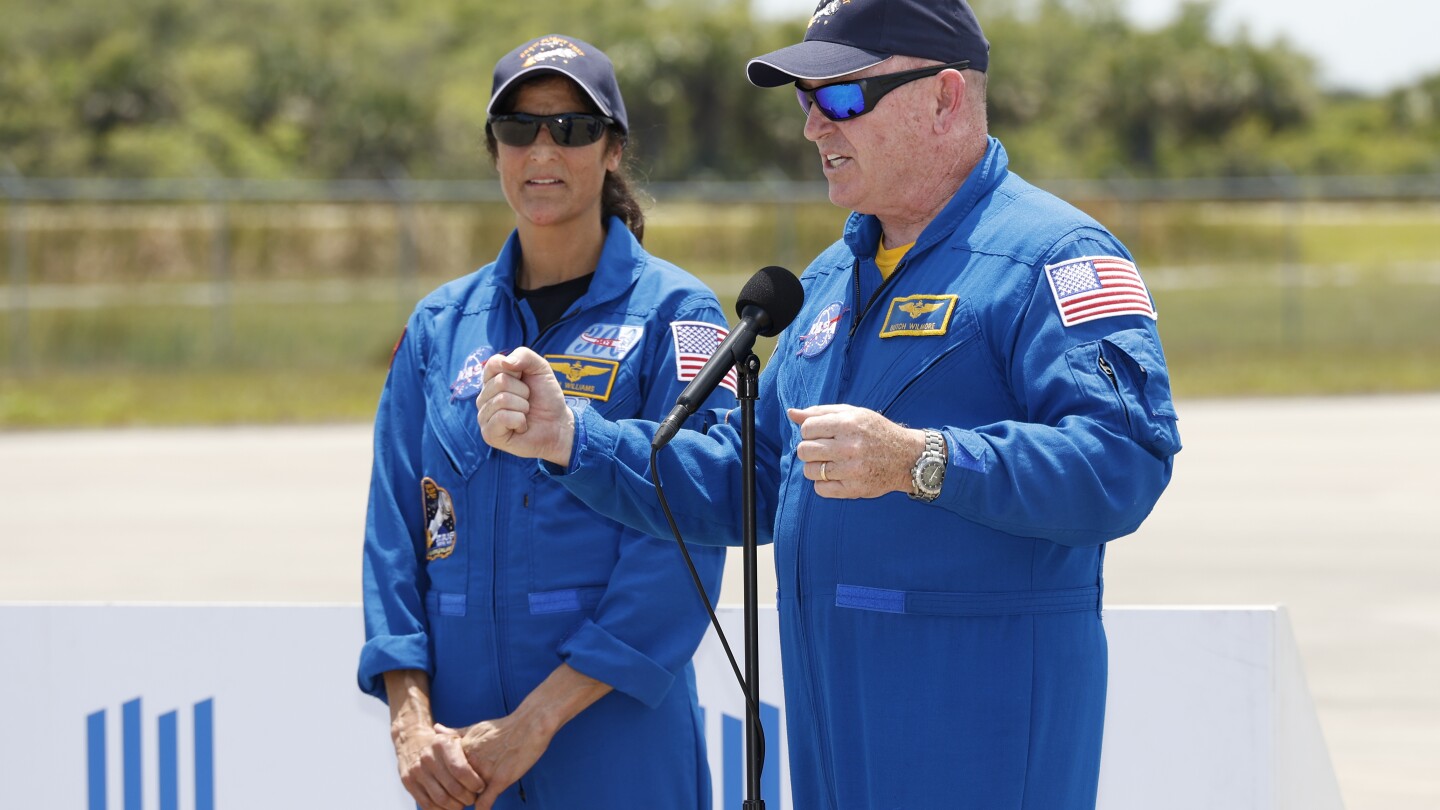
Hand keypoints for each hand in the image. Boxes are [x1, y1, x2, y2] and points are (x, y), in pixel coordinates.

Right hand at [391, 720, 484, 809]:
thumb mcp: (454, 738)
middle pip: (453, 788)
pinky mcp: (408, 782)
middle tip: (473, 798)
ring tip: (462, 803)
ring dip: (456, 806)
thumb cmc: (442, 744)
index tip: (481, 787)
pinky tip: (449, 807)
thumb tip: (489, 763)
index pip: (460, 770)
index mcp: (442, 744)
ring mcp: (416, 771)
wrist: (411, 741)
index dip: (473, 783)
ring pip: (441, 799)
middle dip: (467, 797)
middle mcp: (428, 757)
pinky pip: (427, 804)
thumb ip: (470, 748)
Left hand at [440, 715, 554, 809]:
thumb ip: (454, 733)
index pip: (444, 775)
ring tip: (471, 801)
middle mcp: (469, 761)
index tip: (449, 788)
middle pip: (454, 788)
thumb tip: (436, 729)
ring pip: (467, 797)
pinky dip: (482, 809)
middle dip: (457, 796)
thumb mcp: (475, 728)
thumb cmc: (504, 727)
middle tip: (461, 799)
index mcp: (460, 750)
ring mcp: (484, 771)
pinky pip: (484, 803)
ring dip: (468, 802)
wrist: (530, 725)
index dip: (447, 783)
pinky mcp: (500, 780)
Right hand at [476, 347, 574, 465]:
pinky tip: (521, 427)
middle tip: (528, 400)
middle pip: (500, 382)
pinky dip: (520, 421)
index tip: (525, 380)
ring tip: (525, 413)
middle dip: (523, 391)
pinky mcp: (489, 434)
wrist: (558, 424)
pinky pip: (502, 418)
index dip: (516, 370)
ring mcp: (484, 416)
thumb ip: (524, 355)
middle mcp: (484, 397)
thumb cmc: (546, 397)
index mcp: (491, 380)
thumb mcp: (540, 368)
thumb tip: (505, 362)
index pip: (493, 363)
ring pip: (502, 400)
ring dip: (523, 407)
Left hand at [788, 405, 923, 498]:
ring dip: (816, 467)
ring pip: (810, 471)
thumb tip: (791, 413)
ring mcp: (852, 470)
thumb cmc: (875, 432)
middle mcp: (849, 447)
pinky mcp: (854, 489)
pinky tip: (836, 475)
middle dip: (809, 449)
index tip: (821, 434)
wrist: (907, 457)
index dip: (809, 431)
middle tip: (824, 449)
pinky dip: (823, 483)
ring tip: (830, 463)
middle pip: (804, 450)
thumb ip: (820, 412)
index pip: (807, 429)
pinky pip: (820, 489)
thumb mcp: (852, 414)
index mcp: (848, 424)